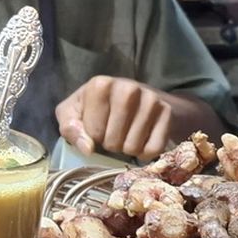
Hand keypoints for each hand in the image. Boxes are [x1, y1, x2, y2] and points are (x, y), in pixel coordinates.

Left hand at [56, 75, 171, 160]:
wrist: (134, 98)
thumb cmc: (95, 107)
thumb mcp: (72, 113)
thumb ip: (70, 128)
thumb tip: (88, 148)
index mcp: (101, 84)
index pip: (93, 132)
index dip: (92, 136)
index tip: (97, 125)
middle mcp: (128, 88)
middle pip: (113, 141)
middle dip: (109, 144)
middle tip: (112, 132)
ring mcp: (151, 99)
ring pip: (133, 147)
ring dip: (126, 149)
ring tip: (125, 133)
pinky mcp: (167, 113)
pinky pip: (153, 149)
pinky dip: (145, 153)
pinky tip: (141, 139)